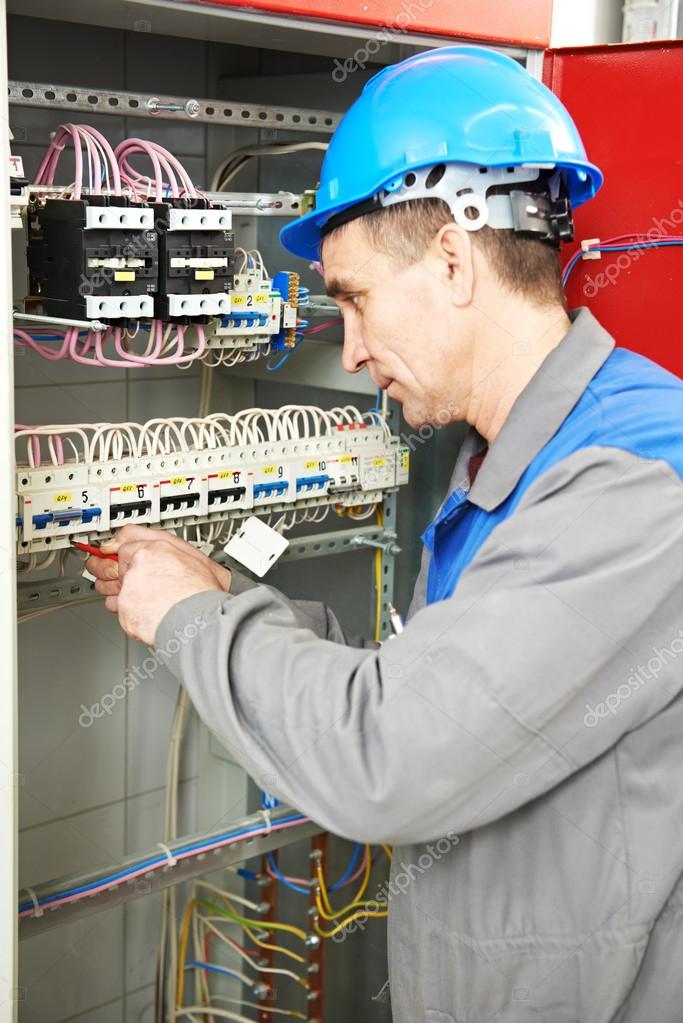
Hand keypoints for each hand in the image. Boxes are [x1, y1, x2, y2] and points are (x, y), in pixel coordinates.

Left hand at [85, 525, 230, 643]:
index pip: (122, 544)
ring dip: (115, 593)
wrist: (201, 620)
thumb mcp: (189, 551)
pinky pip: (120, 613)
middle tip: (100, 569)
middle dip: (101, 568)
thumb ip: (156, 541)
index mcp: (149, 551)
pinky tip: (145, 611)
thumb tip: (127, 540)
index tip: (109, 551)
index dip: (118, 550)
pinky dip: (130, 614)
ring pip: (108, 592)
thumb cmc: (201, 589)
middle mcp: (134, 570)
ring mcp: (127, 593)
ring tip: (133, 596)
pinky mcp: (126, 614)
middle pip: (103, 566)